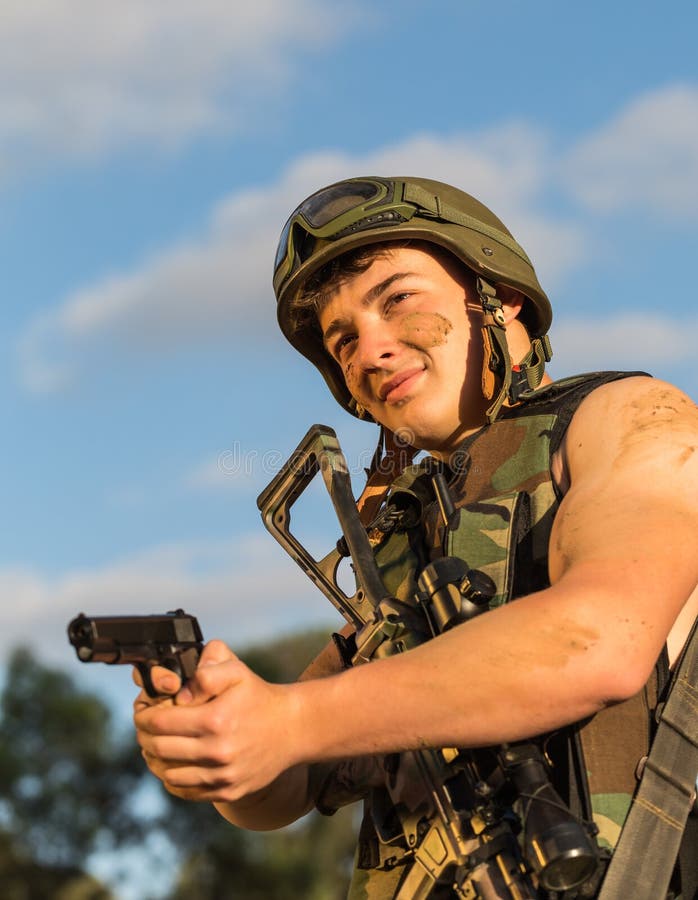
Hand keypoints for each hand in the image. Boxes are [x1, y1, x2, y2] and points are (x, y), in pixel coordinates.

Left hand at [133, 640, 299, 802]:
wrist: (292, 728)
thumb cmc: (258, 696)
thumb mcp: (236, 670)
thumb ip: (206, 671)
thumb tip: (179, 694)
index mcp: (215, 720)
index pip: (159, 723)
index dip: (143, 716)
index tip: (142, 711)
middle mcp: (217, 752)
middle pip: (159, 749)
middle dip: (145, 736)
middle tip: (144, 728)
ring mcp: (222, 776)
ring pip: (167, 774)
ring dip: (155, 760)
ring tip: (156, 745)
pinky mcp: (227, 791)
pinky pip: (185, 791)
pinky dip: (172, 778)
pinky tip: (174, 763)